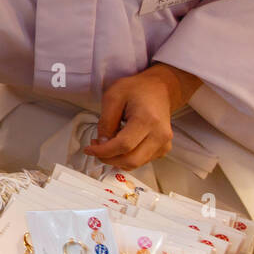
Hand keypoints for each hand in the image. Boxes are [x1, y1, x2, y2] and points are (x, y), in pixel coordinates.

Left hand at [84, 64, 199, 168]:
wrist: (160, 90)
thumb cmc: (136, 90)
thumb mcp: (113, 97)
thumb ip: (106, 122)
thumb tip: (102, 143)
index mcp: (147, 120)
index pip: (123, 145)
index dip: (103, 151)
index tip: (89, 149)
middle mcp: (160, 135)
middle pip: (131, 160)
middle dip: (108, 159)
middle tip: (96, 148)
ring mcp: (164, 143)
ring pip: (136, 164)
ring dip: (116, 160)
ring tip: (106, 145)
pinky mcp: (163, 148)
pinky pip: (142, 161)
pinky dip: (126, 158)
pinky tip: (119, 146)